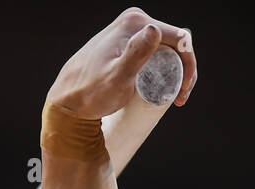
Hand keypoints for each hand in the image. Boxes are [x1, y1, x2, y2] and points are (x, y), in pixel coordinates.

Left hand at [47, 7, 198, 118]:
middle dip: (183, 68)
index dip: (188, 66)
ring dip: (175, 68)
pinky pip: (152, 50)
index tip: (183, 93)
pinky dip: (162, 65)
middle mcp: (132, 20)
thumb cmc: (90, 94)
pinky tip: (162, 83)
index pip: (178, 38)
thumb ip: (134, 54)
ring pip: (164, 47)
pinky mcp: (124, 41)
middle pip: (173, 42)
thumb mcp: (117, 77)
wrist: (65, 101)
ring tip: (173, 95)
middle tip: (180, 97)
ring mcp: (127, 29)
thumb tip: (153, 30)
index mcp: (135, 23)